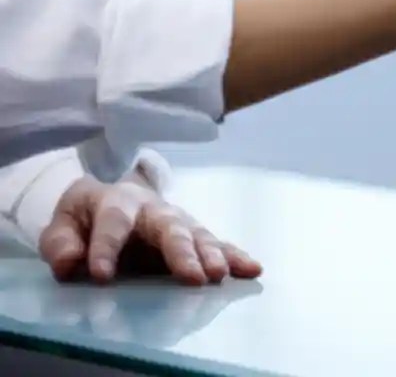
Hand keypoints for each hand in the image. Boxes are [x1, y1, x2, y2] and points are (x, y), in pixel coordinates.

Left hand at [39, 176, 262, 285]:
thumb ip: (61, 243)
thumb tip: (72, 262)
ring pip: (198, 235)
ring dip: (211, 255)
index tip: (100, 276)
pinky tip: (251, 270)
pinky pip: (219, 245)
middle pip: (169, 226)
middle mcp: (155, 208)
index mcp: (117, 201)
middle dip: (181, 251)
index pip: (112, 222)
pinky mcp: (195, 236)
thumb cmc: (86, 219)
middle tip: (193, 276)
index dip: (105, 247)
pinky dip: (235, 256)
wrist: (113, 202)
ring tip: (219, 276)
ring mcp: (179, 221)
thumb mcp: (62, 226)